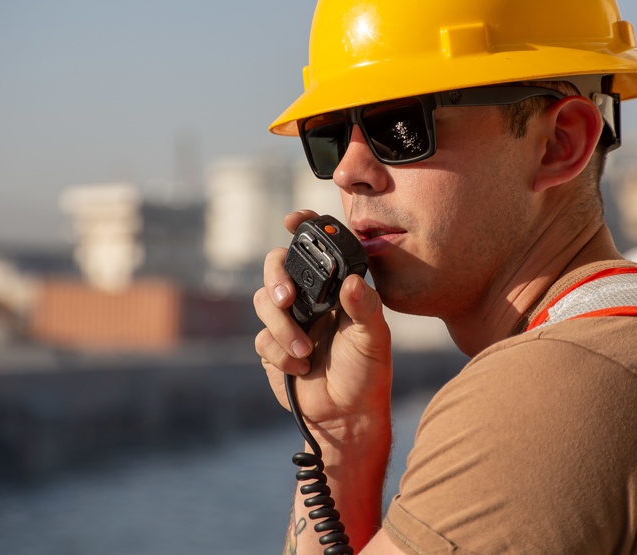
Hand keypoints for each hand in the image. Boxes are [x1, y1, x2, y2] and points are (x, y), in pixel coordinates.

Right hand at [254, 210, 392, 444]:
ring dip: (281, 326)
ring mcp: (288, 321)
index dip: (301, 228)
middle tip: (287, 297)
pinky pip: (262, 339)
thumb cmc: (367, 372)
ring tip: (304, 351)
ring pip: (263, 302)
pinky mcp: (272, 347)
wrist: (346, 416)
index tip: (292, 220)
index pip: (315, 249)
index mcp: (333, 288)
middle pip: (276, 266)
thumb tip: (351, 281)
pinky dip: (280, 353)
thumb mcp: (374, 338)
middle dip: (275, 277)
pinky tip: (301, 368)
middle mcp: (308, 298)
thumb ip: (364, 307)